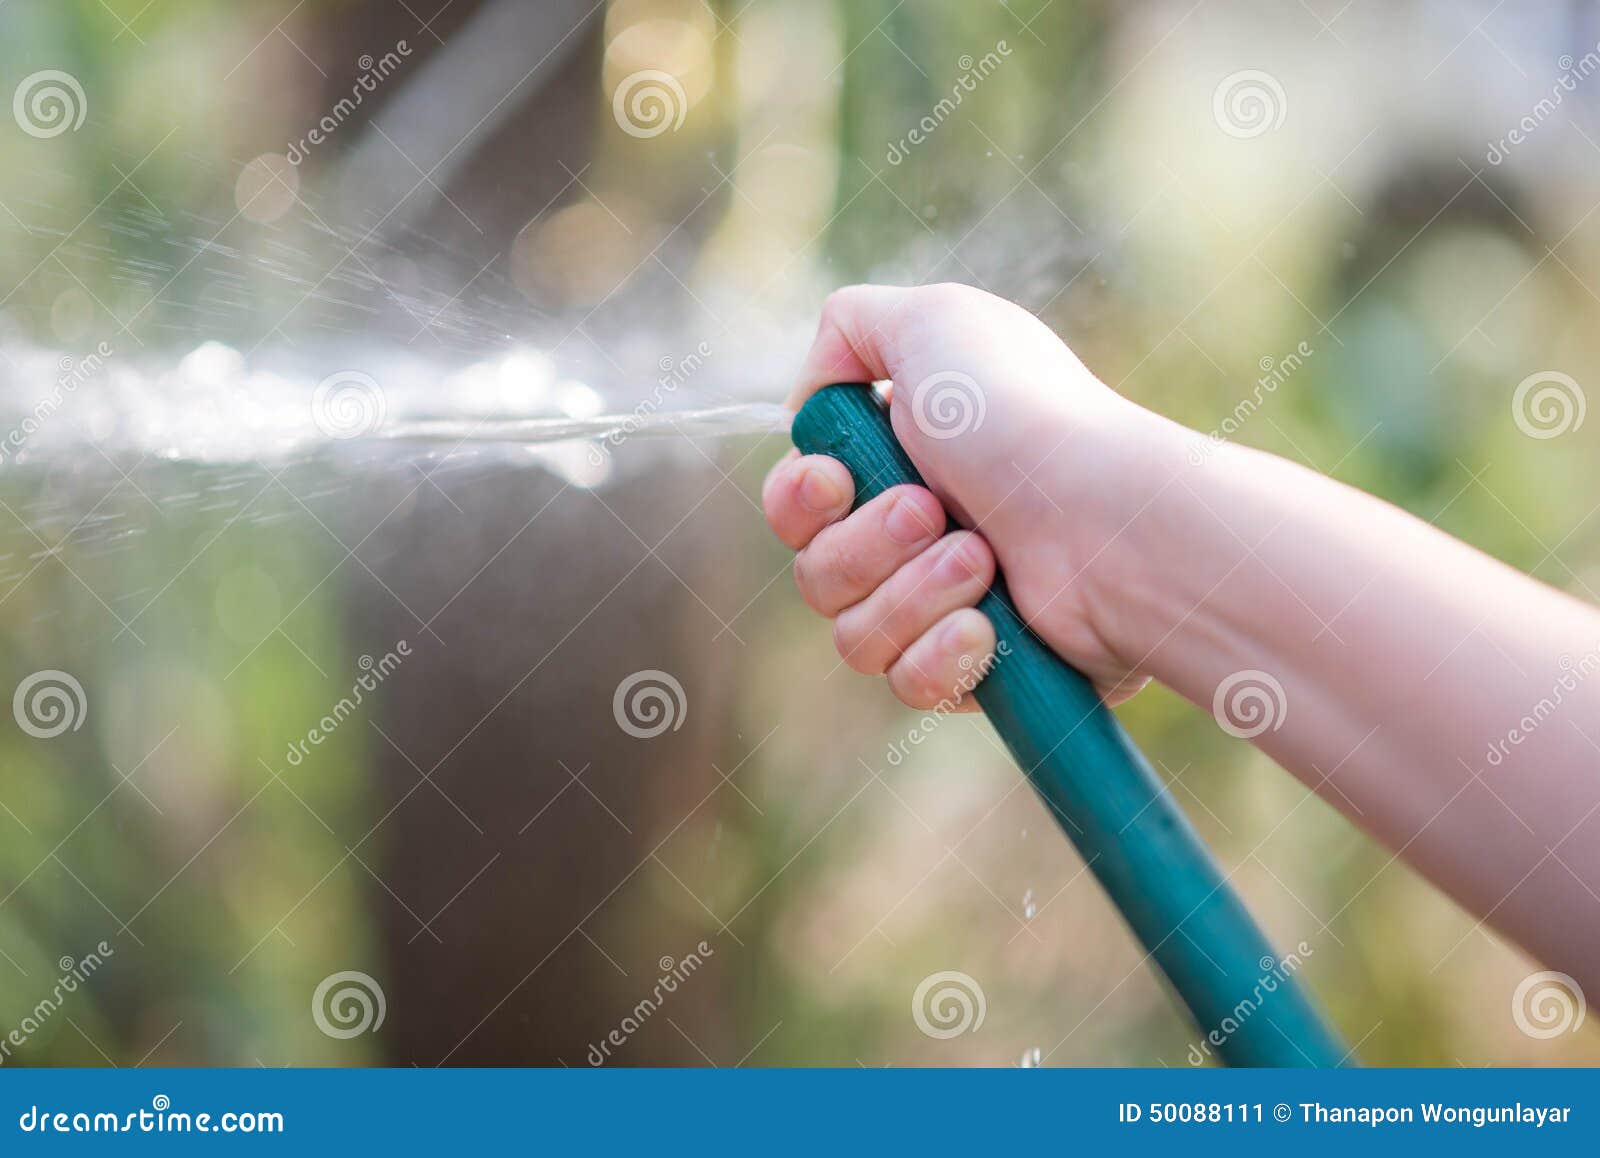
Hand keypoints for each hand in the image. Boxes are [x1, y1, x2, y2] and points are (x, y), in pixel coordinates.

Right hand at [764, 283, 1174, 709]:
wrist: (1109, 518)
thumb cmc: (1023, 416)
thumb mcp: (933, 322)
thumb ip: (847, 328)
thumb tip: (810, 400)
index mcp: (897, 459)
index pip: (796, 503)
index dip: (799, 498)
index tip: (835, 480)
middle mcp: (913, 533)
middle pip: (815, 571)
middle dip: (865, 543)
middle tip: (932, 509)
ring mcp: (942, 605)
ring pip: (853, 635)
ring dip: (909, 592)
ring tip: (983, 557)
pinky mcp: (974, 668)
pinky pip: (906, 681)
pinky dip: (939, 653)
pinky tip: (987, 626)